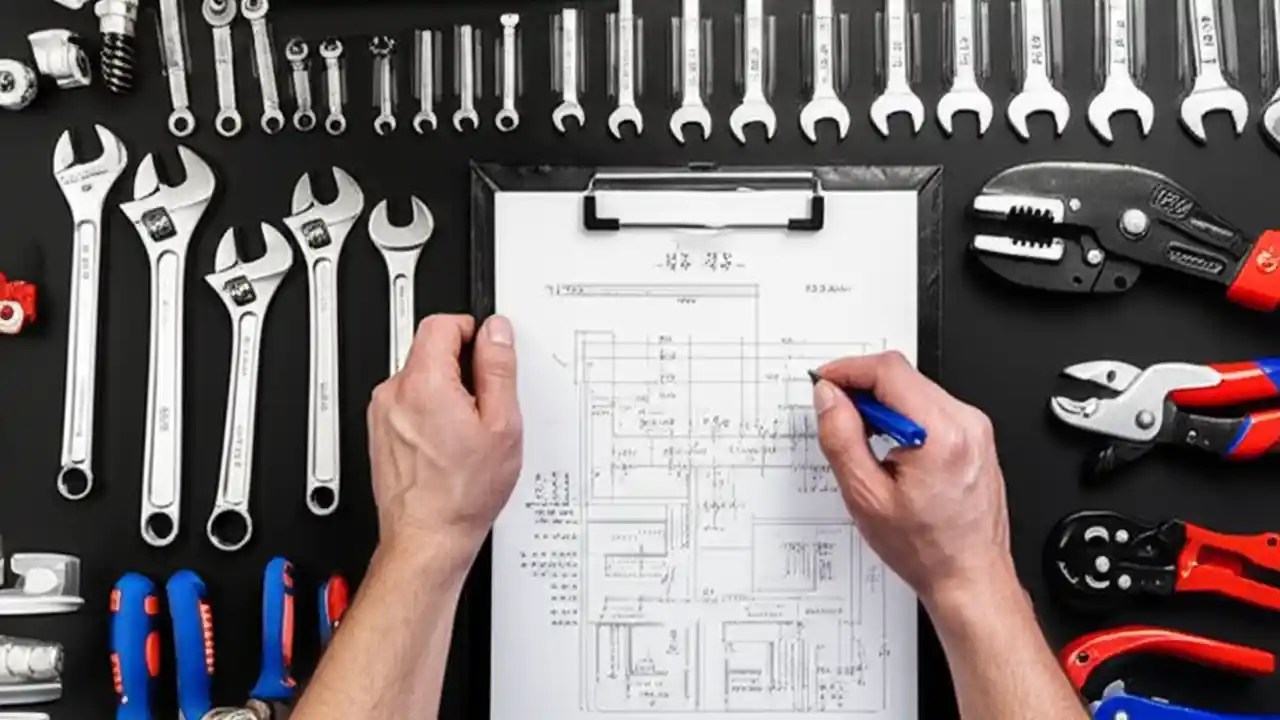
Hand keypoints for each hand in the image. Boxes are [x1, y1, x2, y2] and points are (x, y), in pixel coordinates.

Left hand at [366, 314, 523, 567]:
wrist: (428, 535)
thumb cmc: (462, 493)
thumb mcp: (502, 425)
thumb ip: (499, 369)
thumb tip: (497, 333)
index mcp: (425, 384)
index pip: (441, 323)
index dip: (470, 330)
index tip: (487, 349)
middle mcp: (395, 394)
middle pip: (429, 350)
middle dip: (461, 366)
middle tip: (485, 401)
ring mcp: (382, 413)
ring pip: (419, 378)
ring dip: (444, 390)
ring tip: (466, 428)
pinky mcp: (379, 431)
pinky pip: (407, 403)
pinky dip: (428, 411)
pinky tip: (448, 441)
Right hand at [812, 352, 1013, 607]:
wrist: (969, 576)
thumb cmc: (927, 549)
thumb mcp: (866, 497)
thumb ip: (842, 439)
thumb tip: (829, 399)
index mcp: (942, 434)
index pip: (889, 371)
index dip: (848, 370)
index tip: (826, 383)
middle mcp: (967, 424)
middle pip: (903, 376)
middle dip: (863, 388)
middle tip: (838, 416)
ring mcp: (976, 429)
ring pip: (917, 390)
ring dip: (883, 404)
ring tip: (867, 443)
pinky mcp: (976, 437)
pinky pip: (932, 408)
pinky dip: (904, 417)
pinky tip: (892, 450)